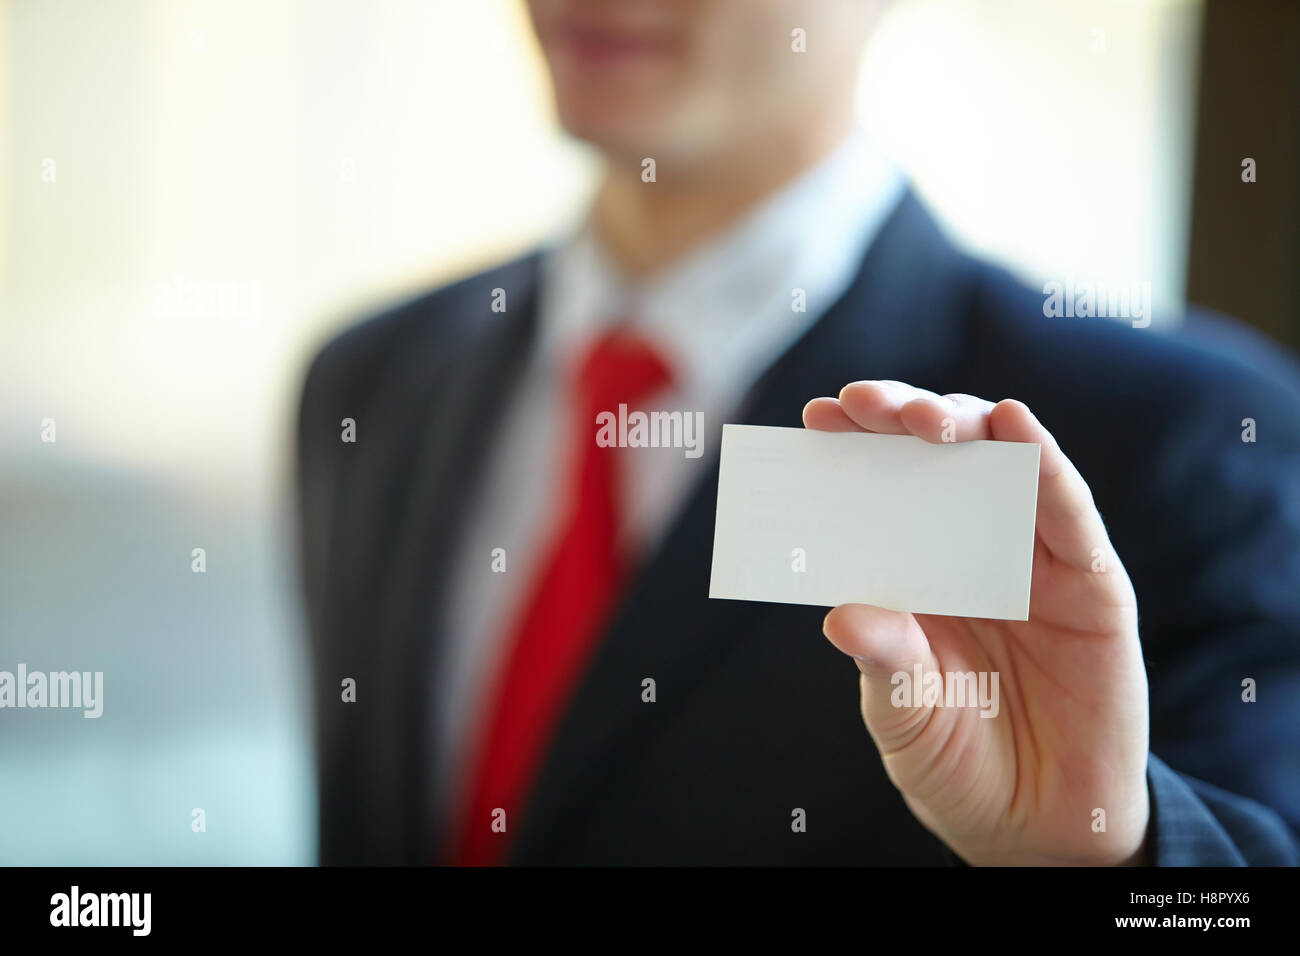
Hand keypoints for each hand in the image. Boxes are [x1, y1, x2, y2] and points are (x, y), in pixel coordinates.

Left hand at [803, 381, 1149, 865]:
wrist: (1038, 827)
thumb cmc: (956, 760)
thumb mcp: (905, 716)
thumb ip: (884, 664)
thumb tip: (842, 614)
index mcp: (914, 572)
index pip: (883, 489)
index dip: (855, 445)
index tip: (816, 415)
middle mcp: (971, 551)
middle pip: (940, 460)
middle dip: (902, 419)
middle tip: (863, 404)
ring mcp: (1034, 563)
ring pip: (1004, 468)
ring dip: (966, 428)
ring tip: (922, 417)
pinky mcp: (1092, 587)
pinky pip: (1071, 516)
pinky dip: (1046, 467)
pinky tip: (1015, 430)